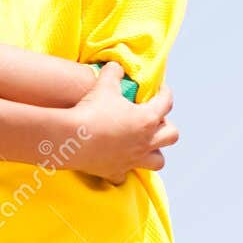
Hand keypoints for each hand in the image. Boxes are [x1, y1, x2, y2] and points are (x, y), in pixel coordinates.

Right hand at [65, 61, 179, 184]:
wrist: (71, 139)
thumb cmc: (91, 110)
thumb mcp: (103, 85)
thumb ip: (113, 72)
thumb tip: (116, 67)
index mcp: (147, 119)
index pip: (166, 103)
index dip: (165, 93)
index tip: (161, 89)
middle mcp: (145, 141)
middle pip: (171, 136)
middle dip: (166, 127)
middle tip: (155, 120)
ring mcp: (132, 159)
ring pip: (158, 161)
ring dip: (154, 153)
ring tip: (145, 145)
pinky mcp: (115, 171)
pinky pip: (124, 176)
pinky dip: (123, 170)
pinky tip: (117, 163)